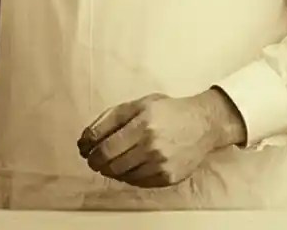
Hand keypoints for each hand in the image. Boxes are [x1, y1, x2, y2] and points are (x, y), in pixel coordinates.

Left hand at [78, 93, 222, 187]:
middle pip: (109, 162)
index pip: (103, 144)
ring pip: (121, 174)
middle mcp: (151, 144)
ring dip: (110, 169)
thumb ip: (111, 117)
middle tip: (94, 158)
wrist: (203, 125)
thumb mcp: (139, 104)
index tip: (83, 148)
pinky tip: (129, 166)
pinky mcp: (167, 177)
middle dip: (95, 161)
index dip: (88, 148)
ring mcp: (160, 163)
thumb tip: (86, 138)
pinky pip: (137, 182)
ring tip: (112, 161)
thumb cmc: (168, 111)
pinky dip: (127, 176)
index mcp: (142, 122)